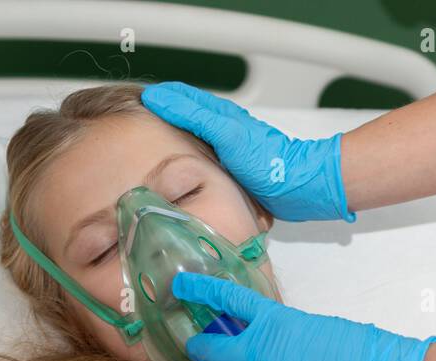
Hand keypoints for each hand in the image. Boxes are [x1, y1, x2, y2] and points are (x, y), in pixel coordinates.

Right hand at [141, 81, 354, 222]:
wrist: (299, 188)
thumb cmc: (269, 162)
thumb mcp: (227, 135)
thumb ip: (194, 116)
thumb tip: (158, 99)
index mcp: (219, 115)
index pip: (181, 96)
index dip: (159, 97)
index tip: (136, 102)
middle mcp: (222, 129)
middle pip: (185, 116)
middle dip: (161, 116)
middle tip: (136, 123)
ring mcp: (226, 151)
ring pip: (192, 139)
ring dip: (172, 139)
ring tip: (150, 147)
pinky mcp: (231, 172)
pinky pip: (201, 161)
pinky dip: (186, 161)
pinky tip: (179, 173)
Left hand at [174, 271, 435, 360]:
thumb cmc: (362, 348)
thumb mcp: (317, 328)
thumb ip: (285, 333)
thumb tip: (273, 341)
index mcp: (275, 325)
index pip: (227, 301)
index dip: (200, 290)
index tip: (180, 287)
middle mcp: (262, 358)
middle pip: (213, 352)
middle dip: (202, 348)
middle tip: (200, 347)